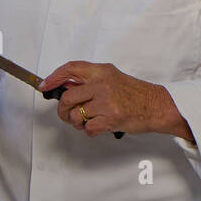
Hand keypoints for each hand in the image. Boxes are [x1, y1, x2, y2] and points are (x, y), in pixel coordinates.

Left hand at [38, 61, 192, 140]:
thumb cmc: (135, 94)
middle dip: (63, 110)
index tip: (44, 85)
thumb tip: (65, 86)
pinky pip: (88, 128)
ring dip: (78, 123)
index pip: (71, 68)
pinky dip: (91, 131)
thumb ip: (90, 81)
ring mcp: (106, 101)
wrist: (156, 106)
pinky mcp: (110, 117)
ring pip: (76, 115)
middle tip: (68, 115)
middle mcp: (102, 83)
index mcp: (101, 71)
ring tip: (89, 121)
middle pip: (67, 97)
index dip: (54, 77)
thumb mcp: (112, 78)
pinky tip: (100, 126)